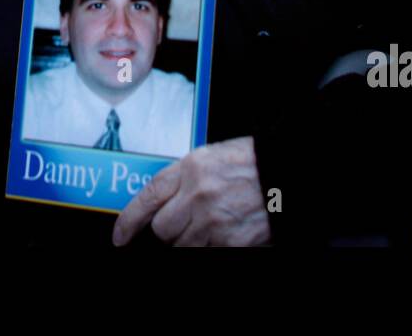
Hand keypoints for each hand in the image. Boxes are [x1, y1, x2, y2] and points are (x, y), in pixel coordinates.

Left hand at [112, 136, 270, 246]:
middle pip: (162, 230)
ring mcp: (214, 221)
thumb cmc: (255, 162)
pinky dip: (214, 247)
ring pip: (183, 246)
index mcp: (191, 168)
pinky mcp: (232, 242)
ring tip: (213, 225)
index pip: (148, 197)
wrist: (291, 173)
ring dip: (192, 241)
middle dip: (170, 231)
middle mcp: (198, 195)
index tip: (120, 236)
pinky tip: (227, 233)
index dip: (129, 221)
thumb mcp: (213, 157)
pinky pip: (208, 253)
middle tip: (188, 223)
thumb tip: (164, 202)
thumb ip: (185, 178)